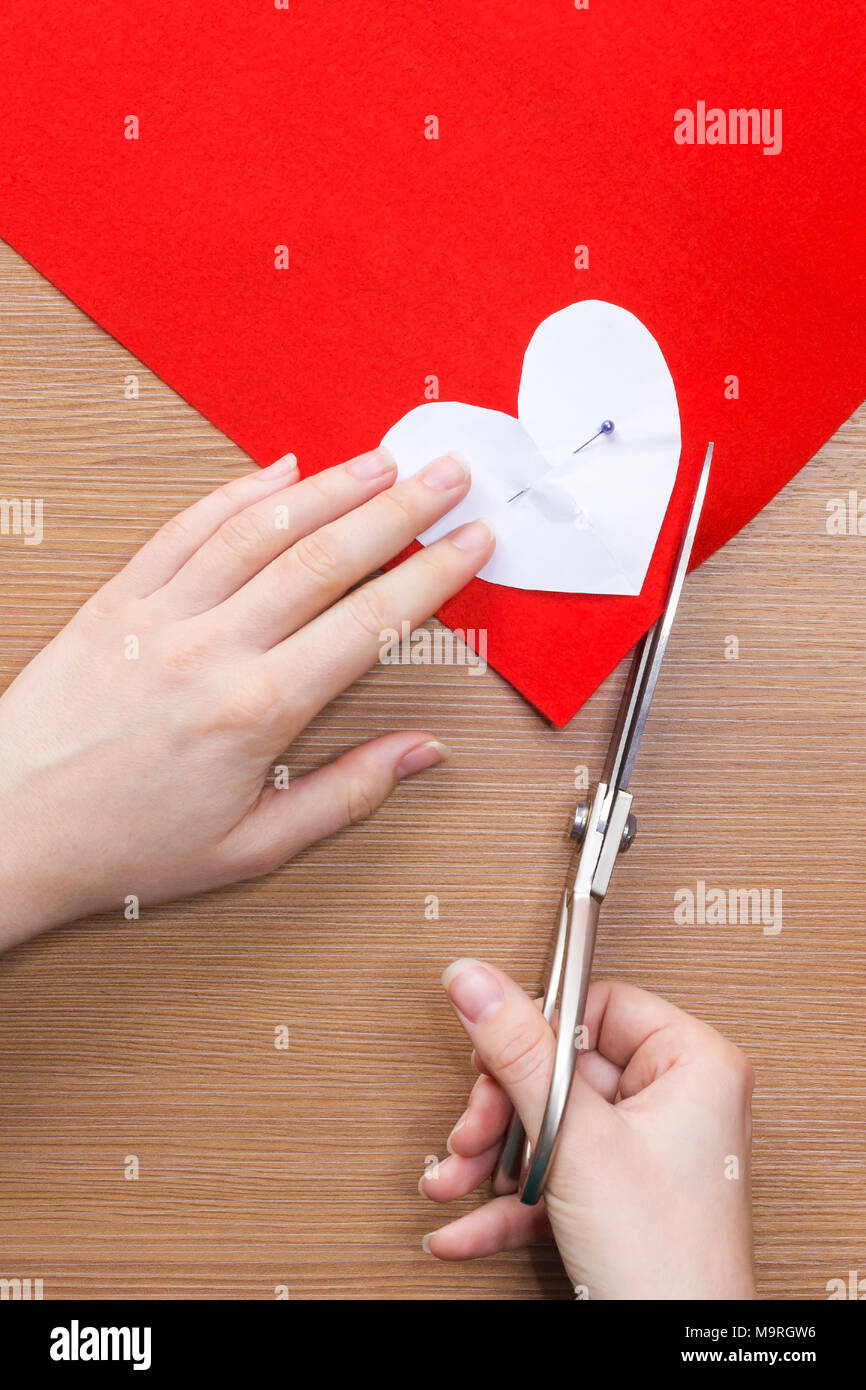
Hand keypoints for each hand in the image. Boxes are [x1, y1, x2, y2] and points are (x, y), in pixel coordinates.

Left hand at [0, 448, 493, 948]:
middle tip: (448, 474)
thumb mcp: (251, 847)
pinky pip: (186, 528)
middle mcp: (211, 649)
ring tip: (382, 460)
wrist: (10, 826)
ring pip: (260, 529)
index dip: (433, 574)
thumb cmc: (123, 845)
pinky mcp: (118, 598)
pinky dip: (236, 492)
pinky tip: (278, 470)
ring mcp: (160, 614)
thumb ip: (346, 794)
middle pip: (325, 557)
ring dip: (330, 487)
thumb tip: (421, 753)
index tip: (472, 542)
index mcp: (255, 710)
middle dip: (400, 509)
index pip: (370, 621)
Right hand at [420, 959, 755, 1299]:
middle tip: (472, 1134)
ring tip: (455, 1182)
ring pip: (550, 1127)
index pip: (598, 1006)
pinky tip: (464, 1224)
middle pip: (562, 1072)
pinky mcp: (622, 1198)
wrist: (671, 1360)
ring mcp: (649, 1153)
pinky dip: (508, 1201)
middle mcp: (677, 1101)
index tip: (495, 1056)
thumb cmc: (664, 1259)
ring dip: (492, 1161)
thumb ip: (519, 1052)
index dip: (538, 1033)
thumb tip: (474, 979)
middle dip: (502, 1112)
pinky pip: (556, 1177)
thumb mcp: (577, 1139)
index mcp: (694, 1064)